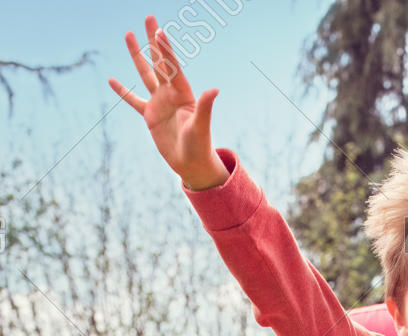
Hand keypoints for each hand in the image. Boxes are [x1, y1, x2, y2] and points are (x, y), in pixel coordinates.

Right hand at [108, 14, 224, 184]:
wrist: (191, 164)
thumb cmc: (200, 146)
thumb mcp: (201, 126)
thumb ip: (205, 107)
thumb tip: (215, 89)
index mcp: (183, 93)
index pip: (172, 66)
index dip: (165, 49)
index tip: (158, 31)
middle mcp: (170, 93)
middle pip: (160, 61)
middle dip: (153, 40)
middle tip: (149, 17)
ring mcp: (159, 102)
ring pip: (145, 74)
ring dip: (137, 55)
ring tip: (128, 34)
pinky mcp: (150, 116)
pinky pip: (133, 100)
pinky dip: (123, 91)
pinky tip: (111, 80)